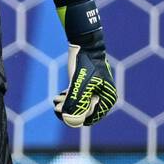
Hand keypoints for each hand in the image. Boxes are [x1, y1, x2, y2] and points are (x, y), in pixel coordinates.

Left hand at [52, 0, 117, 127]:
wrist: (84, 45)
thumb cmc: (85, 63)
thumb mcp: (80, 83)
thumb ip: (76, 101)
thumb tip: (69, 118)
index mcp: (107, 99)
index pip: (91, 118)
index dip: (75, 117)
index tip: (62, 112)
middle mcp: (103, 98)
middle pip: (84, 113)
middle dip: (69, 111)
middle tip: (56, 107)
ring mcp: (95, 93)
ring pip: (78, 106)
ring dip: (66, 105)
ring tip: (56, 99)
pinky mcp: (86, 88)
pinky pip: (76, 99)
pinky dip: (67, 99)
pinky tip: (59, 95)